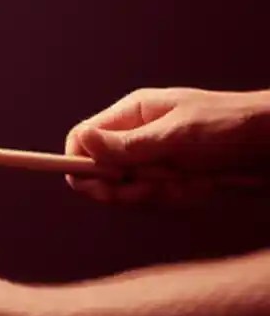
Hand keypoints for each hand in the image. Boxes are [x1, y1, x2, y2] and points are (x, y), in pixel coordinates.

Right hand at [64, 87, 269, 204]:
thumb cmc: (234, 128)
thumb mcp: (178, 136)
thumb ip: (127, 145)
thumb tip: (80, 141)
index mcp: (134, 114)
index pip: (83, 138)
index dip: (81, 163)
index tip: (97, 182)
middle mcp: (139, 137)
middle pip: (102, 172)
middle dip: (125, 187)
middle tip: (153, 188)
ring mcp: (158, 161)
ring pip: (131, 191)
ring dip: (160, 194)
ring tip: (193, 183)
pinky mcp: (177, 182)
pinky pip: (160, 200)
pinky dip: (181, 199)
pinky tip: (204, 188)